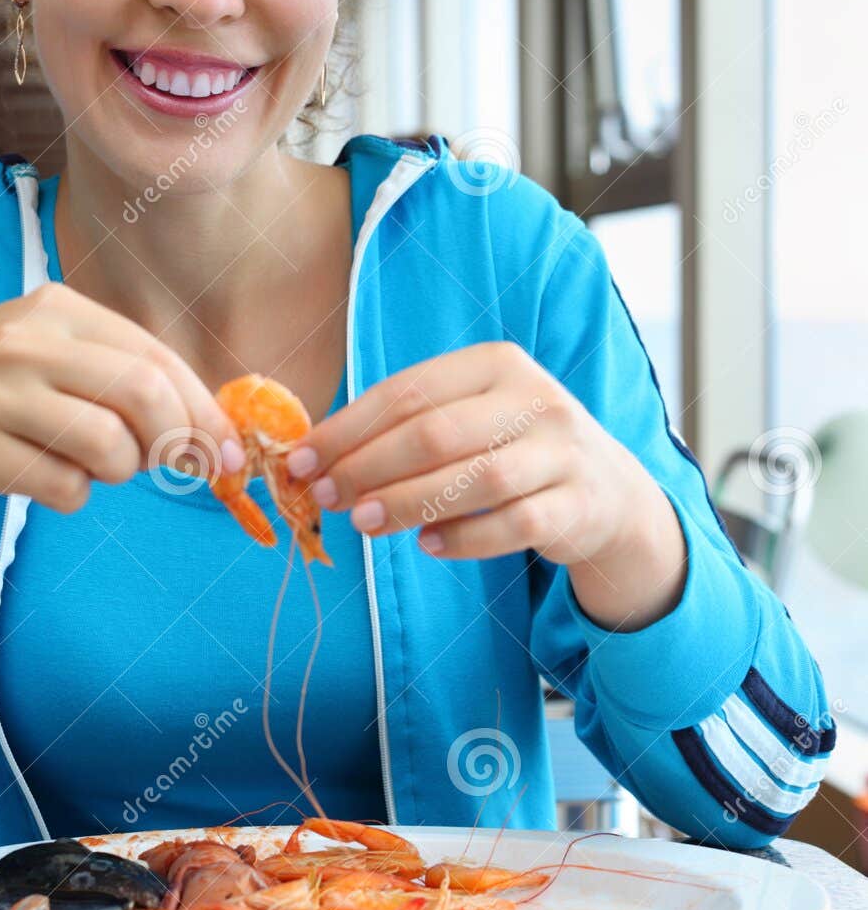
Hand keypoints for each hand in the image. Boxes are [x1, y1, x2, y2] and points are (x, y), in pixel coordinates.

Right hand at [0, 281, 244, 562]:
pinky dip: (74, 496)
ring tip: (95, 466)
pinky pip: (64, 487)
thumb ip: (123, 376)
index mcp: (56, 308)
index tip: (228, 450)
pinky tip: (48, 479)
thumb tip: (213, 431)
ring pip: (109, 445)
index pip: (156, 357)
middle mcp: (26, 341)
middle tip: (180, 468)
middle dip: (178, 441)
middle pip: (143, 394)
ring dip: (121, 472)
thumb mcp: (49, 352)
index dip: (204, 409)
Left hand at [285, 341, 686, 630]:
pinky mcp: (578, 504)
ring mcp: (562, 452)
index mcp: (497, 364)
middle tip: (325, 496)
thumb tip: (316, 455)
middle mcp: (535, 399)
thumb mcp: (472, 418)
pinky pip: (513, 524)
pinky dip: (465, 537)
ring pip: (474, 479)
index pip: (408, 391)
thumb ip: (408, 426)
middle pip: (435, 433)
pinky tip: (429, 546)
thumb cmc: (513, 450)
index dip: (347, 428)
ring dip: (408, 503)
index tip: (301, 460)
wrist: (608, 492)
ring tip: (363, 522)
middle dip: (368, 466)